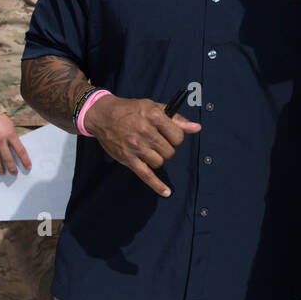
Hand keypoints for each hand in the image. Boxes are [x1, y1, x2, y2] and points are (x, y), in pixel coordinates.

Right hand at [0, 113, 31, 175]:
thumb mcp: (9, 125)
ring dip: (0, 169)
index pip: (20, 150)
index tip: (28, 167)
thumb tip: (16, 150)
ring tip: (3, 174)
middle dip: (12, 168)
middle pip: (8, 158)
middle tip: (14, 174)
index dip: (25, 160)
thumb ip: (12, 137)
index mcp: (10, 134)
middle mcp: (0, 140)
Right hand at [84, 95, 201, 197]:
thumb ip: (176, 119)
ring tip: (149, 150)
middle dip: (166, 148)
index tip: (169, 135)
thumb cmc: (130, 110)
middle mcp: (145, 131)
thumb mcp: (153, 107)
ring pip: (160, 162)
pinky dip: (157, 185)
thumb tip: (197, 128)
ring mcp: (136, 146)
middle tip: (156, 141)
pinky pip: (146, 175)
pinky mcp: (128, 159)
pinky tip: (166, 192)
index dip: (176, 137)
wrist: (103, 116)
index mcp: (154, 116)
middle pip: (170, 151)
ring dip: (158, 158)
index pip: (178, 136)